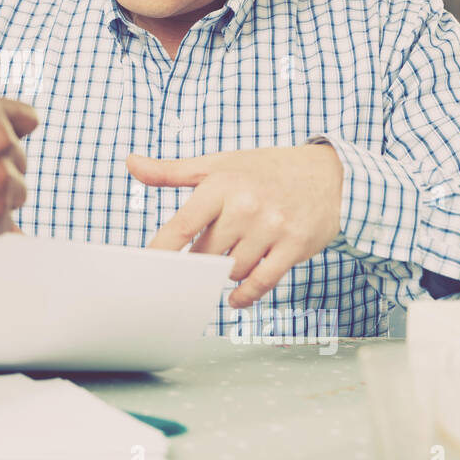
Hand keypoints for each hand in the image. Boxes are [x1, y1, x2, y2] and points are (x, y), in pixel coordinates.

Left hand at [126, 144, 343, 307]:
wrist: (328, 174)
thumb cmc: (263, 170)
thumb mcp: (218, 165)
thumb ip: (171, 171)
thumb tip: (131, 163)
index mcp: (222, 184)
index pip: (182, 225)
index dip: (161, 250)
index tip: (145, 268)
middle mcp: (247, 205)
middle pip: (206, 254)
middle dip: (202, 258)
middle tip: (208, 251)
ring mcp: (272, 227)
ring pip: (232, 269)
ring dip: (227, 270)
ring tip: (235, 254)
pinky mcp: (294, 247)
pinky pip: (261, 283)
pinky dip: (245, 294)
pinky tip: (235, 297)